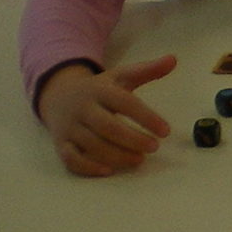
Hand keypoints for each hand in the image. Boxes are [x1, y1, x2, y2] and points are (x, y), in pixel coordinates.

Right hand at [37, 55, 175, 176]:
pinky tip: (109, 171)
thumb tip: (173, 59)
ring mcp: (70, 127)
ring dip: (117, 155)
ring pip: (92, 144)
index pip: (124, 103)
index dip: (146, 117)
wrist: (57, 95)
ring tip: (139, 159)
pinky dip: (88, 167)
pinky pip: (71, 158)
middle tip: (154, 147)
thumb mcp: (120, 77)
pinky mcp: (61, 143)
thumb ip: (146, 70)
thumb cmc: (98, 89)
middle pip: (107, 126)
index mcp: (100, 90)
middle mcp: (83, 108)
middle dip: (132, 139)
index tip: (166, 131)